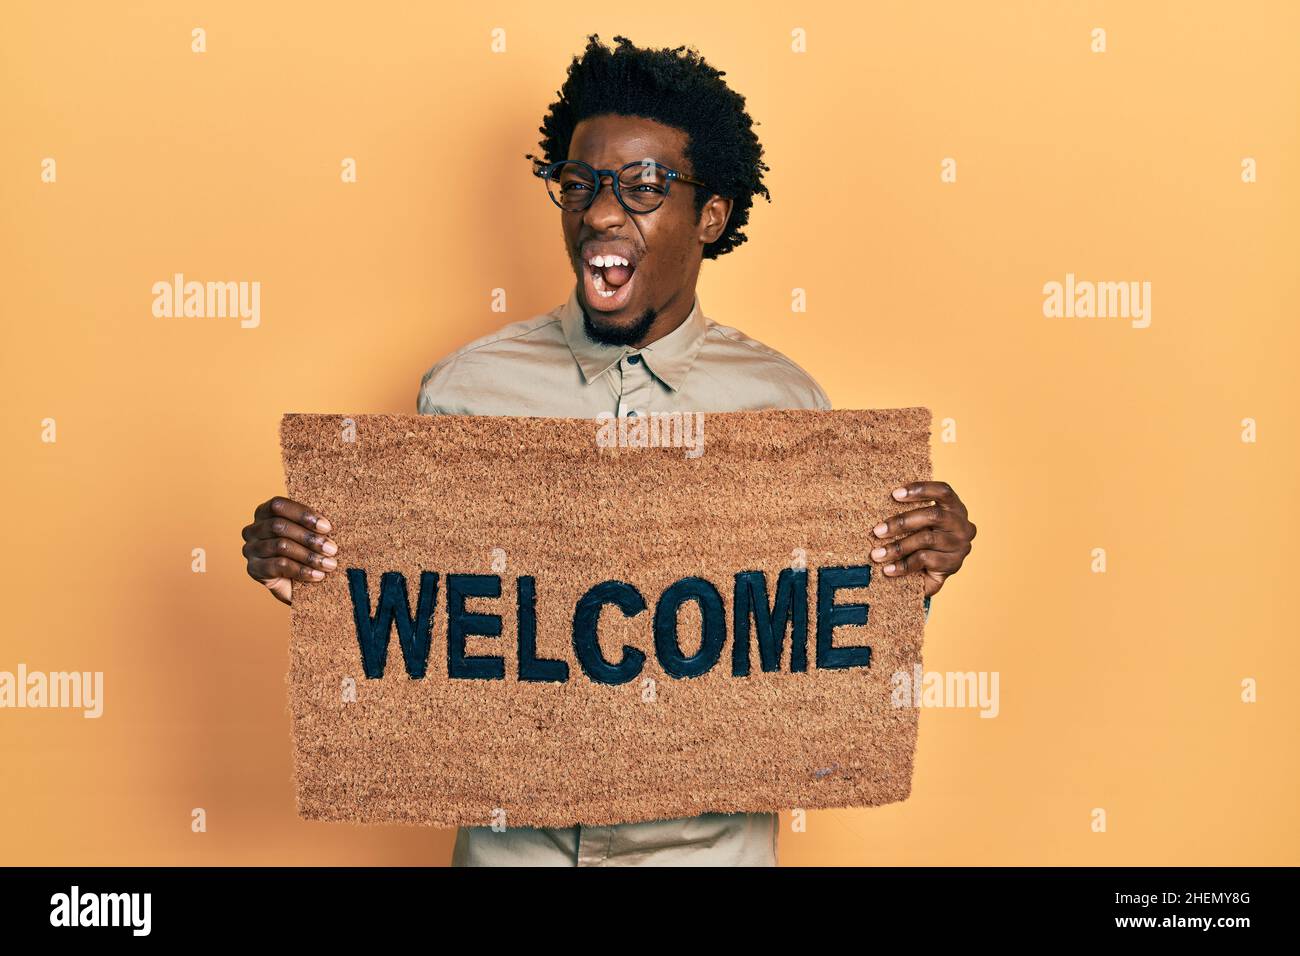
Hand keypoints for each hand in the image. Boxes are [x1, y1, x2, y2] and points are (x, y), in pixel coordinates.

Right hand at [241, 496, 340, 604]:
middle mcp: (253, 529)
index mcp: (264, 512)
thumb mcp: (309, 534)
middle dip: (309, 538)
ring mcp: (250, 549)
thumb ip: (313, 525)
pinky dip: (302, 570)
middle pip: (279, 526)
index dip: (303, 514)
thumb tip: (330, 523)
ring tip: (329, 564)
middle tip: (332, 549)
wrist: (297, 585)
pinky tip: (318, 576)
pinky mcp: (254, 569)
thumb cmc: (306, 551)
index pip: (278, 506)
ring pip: (281, 546)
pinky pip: (279, 566)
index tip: (327, 527)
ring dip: (309, 556)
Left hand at [869, 480, 975, 597]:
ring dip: (898, 547)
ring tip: (877, 554)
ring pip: (926, 539)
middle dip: (902, 522)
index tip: (895, 494)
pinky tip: (888, 569)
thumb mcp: (920, 524)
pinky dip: (903, 565)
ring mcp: (960, 546)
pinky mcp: (953, 565)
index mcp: (955, 508)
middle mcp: (963, 525)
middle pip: (933, 516)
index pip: (943, 491)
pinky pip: (924, 560)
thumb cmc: (921, 542)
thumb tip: (888, 498)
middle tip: (878, 531)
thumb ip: (912, 511)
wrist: (931, 575)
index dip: (921, 489)